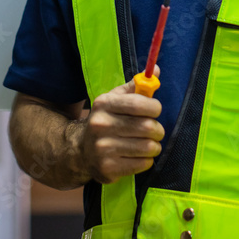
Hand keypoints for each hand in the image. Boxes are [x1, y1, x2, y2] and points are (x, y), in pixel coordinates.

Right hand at [79, 66, 164, 183]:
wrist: (80, 150)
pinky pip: (142, 164)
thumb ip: (137, 86)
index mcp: (104, 104)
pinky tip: (139, 156)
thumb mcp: (115, 99)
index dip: (154, 107)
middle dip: (157, 129)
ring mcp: (103, 149)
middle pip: (147, 127)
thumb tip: (157, 70)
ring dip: (154, 146)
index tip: (155, 111)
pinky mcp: (108, 168)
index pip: (139, 104)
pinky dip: (147, 160)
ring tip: (149, 144)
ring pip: (147, 147)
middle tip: (155, 131)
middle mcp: (100, 125)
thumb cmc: (106, 120)